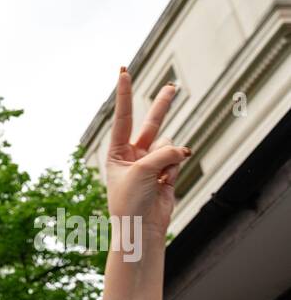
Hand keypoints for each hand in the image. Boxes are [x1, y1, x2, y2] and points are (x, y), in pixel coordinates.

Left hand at [105, 68, 191, 244]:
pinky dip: (173, 169)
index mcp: (116, 153)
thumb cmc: (131, 201)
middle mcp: (133, 155)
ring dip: (166, 159)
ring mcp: (151, 162)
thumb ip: (162, 153)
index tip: (123, 71)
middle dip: (162, 105)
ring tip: (157, 177)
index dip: (125, 94)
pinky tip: (164, 184)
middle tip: (172, 86)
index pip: (123, 118)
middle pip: (152, 123)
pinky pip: (176, 159)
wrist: (141, 228)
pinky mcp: (166, 171)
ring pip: (169, 145)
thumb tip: (183, 151)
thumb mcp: (142, 171)